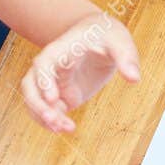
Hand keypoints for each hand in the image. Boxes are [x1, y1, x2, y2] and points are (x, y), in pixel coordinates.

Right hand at [20, 12, 140, 132]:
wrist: (100, 36)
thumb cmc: (107, 35)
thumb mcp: (119, 41)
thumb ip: (126, 57)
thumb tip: (134, 78)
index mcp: (62, 49)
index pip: (44, 63)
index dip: (44, 80)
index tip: (53, 98)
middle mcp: (52, 66)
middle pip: (30, 85)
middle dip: (37, 105)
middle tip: (55, 121)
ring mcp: (54, 82)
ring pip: (35, 100)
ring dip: (43, 116)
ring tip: (64, 129)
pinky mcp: (61, 95)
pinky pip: (48, 109)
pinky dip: (52, 120)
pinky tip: (66, 129)